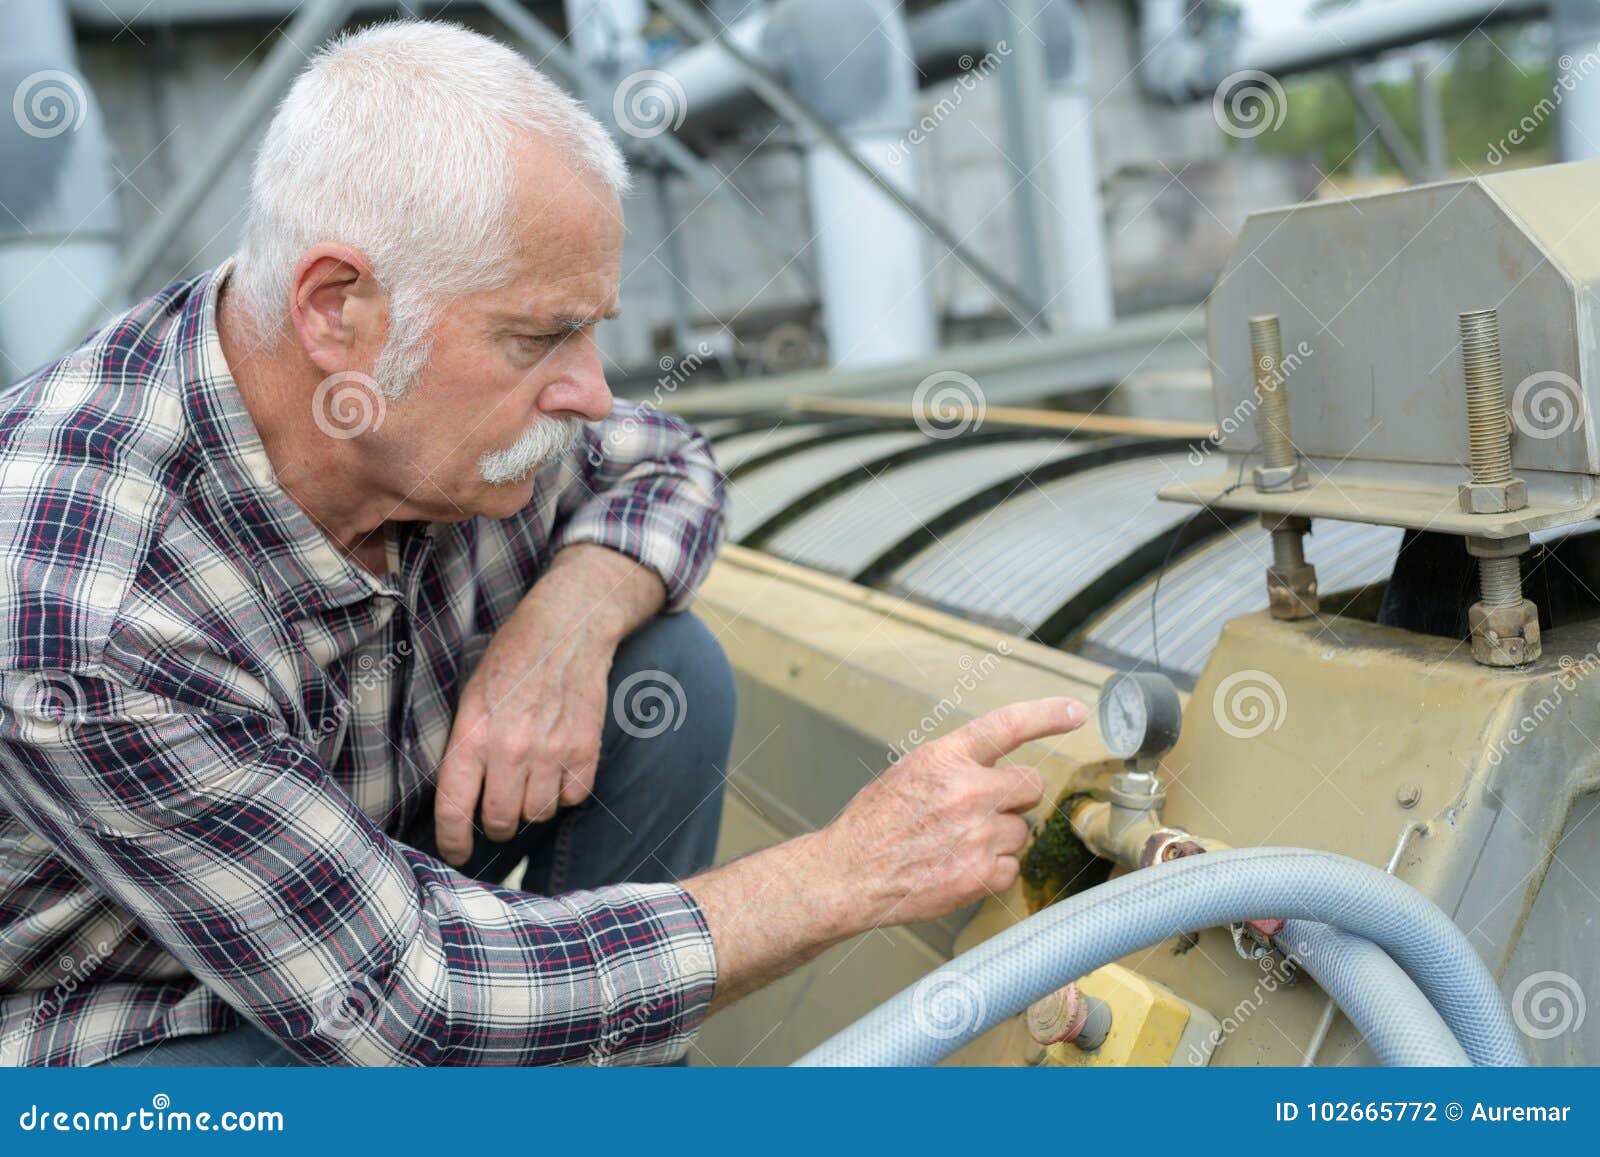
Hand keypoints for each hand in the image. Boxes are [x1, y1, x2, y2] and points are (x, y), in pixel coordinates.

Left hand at [432, 612, 613, 864]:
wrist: (567, 629)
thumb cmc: (512, 660)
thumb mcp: (471, 697)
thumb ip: (466, 747)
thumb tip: (461, 798)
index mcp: (474, 734)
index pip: (455, 807)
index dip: (452, 840)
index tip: (456, 852)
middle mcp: (512, 748)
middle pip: (502, 820)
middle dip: (497, 825)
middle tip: (499, 813)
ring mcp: (553, 751)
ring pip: (539, 813)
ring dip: (532, 807)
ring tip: (530, 781)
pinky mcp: (585, 749)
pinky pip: (573, 798)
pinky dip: (565, 793)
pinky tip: (558, 770)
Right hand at [680, 697, 1088, 1012]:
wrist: (849, 875)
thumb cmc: (873, 825)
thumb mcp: (909, 773)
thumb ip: (954, 767)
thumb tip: (991, 771)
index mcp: (945, 758)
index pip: (1007, 725)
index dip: (1046, 715)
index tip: (1073, 712)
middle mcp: (968, 792)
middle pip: (1030, 785)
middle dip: (1014, 797)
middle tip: (984, 809)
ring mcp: (978, 835)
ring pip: (1020, 830)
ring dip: (998, 837)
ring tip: (956, 844)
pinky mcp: (981, 875)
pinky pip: (1010, 867)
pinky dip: (991, 870)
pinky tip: (958, 867)